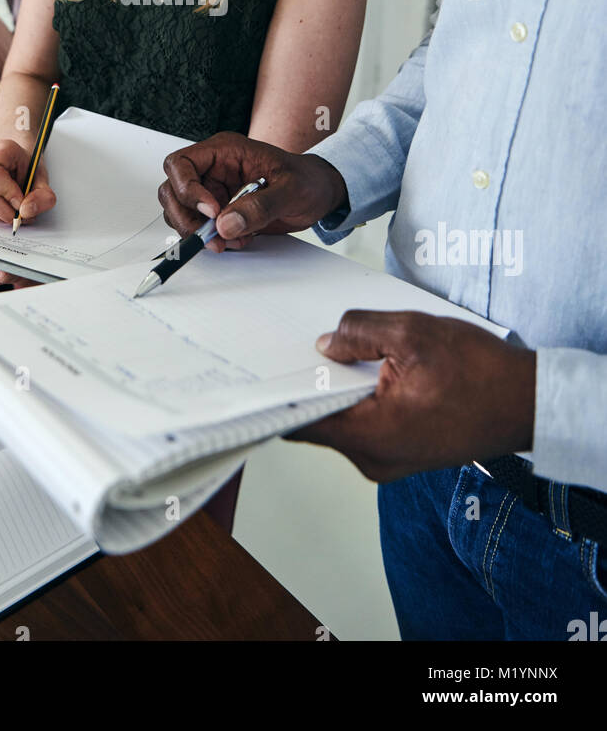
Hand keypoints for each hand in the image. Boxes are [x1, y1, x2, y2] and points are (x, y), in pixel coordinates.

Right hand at [0, 140, 55, 226]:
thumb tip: (26, 212)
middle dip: (8, 212)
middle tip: (24, 214)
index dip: (8, 194)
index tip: (23, 203)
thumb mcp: (42, 178)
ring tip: (16, 208)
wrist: (16, 158)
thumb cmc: (27, 165)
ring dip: (2, 215)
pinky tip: (5, 205)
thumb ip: (42, 196)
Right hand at [158, 132, 348, 251]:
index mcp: (225, 151)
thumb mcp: (291, 189)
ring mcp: (214, 191)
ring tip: (230, 239)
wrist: (319, 194)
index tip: (211, 211)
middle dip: (187, 217)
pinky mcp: (219, 212)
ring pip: (180, 211)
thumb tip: (226, 223)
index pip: (182, 163)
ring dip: (199, 232)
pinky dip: (213, 240)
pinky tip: (237, 240)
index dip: (188, 188)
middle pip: (173, 190)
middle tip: (211, 235)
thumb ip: (260, 205)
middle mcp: (213, 169)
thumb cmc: (308, 180)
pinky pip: (200, 227)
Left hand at [286, 310, 535, 480]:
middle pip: (319, 420)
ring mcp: (389, 460)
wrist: (530, 403)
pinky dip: (360, 395)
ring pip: (343, 419)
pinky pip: (366, 422)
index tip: (263, 372)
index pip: (301, 424)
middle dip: (310, 382)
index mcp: (371, 436)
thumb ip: (360, 332)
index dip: (279, 396)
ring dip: (338, 386)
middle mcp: (374, 459)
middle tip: (295, 345)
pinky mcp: (402, 451)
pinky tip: (365, 365)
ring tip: (334, 348)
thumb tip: (325, 343)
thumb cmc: (482, 373)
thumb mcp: (414, 334)